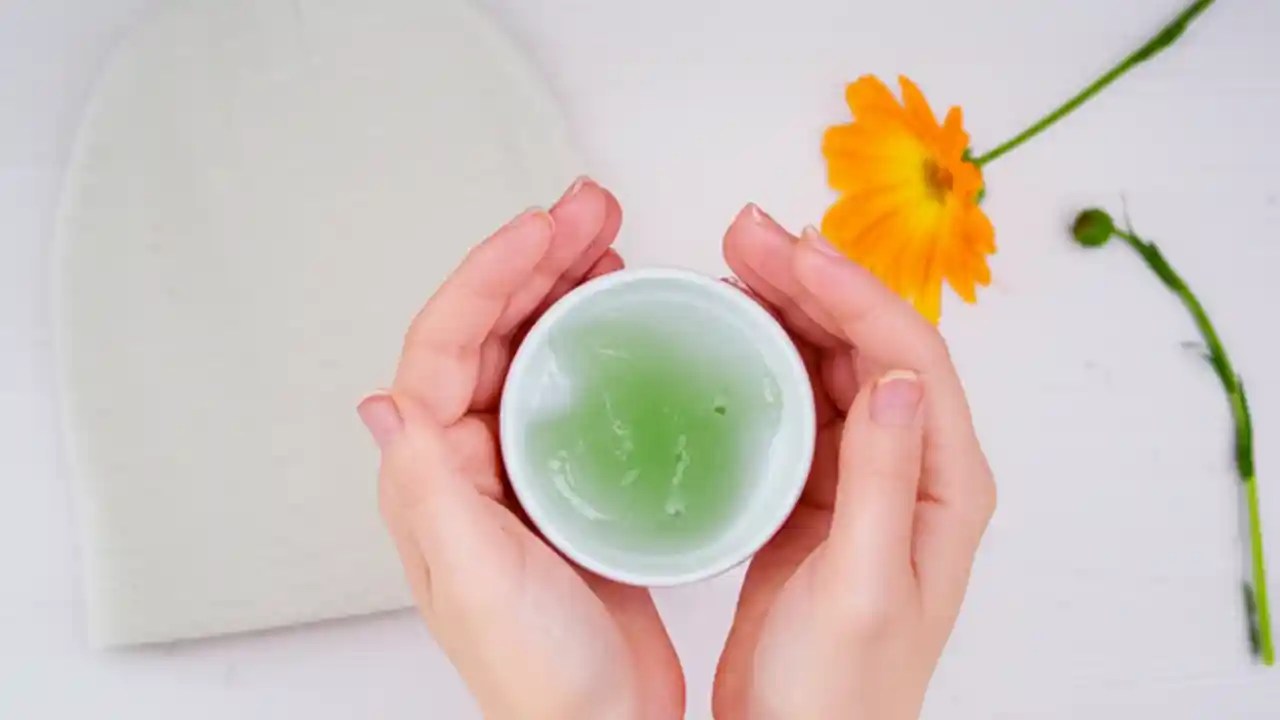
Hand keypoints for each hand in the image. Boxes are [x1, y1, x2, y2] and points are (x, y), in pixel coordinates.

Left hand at [359, 179, 683, 719]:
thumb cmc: (540, 674)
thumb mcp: (479, 581)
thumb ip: (431, 493)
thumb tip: (385, 404)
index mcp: (435, 476)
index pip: (445, 347)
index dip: (489, 276)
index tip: (542, 230)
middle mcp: (469, 462)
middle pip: (491, 332)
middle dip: (535, 260)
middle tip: (591, 211)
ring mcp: (522, 467)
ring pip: (534, 350)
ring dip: (565, 288)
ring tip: (608, 242)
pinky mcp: (572, 480)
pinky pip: (578, 387)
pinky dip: (599, 341)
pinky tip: (627, 320)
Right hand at [712, 206, 995, 719]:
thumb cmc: (840, 691)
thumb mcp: (866, 588)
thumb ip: (886, 483)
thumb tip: (903, 378)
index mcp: (946, 485)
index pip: (910, 357)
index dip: (852, 292)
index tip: (790, 251)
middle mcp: (912, 469)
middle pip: (869, 344)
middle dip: (810, 279)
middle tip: (743, 235)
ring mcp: (860, 477)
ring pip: (826, 364)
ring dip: (782, 307)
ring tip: (728, 265)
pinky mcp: (810, 492)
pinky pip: (790, 404)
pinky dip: (758, 361)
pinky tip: (724, 339)